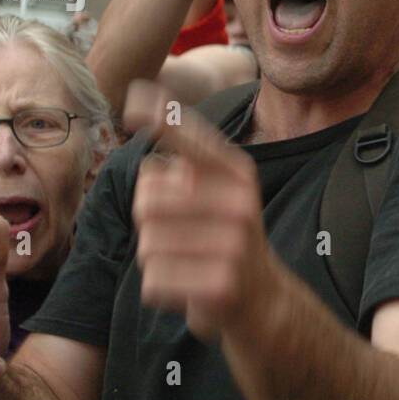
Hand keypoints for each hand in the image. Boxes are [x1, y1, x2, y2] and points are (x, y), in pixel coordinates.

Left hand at [124, 80, 271, 341]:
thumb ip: (184, 153)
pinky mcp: (221, 286)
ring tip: (184, 262)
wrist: (264, 300)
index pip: (190, 138)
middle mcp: (240, 204)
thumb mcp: (217, 190)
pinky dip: (159, 289)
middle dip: (147, 221)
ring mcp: (234, 246)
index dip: (160, 117)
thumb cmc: (224, 238)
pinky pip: (154, 281)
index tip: (134, 98)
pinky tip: (185, 287)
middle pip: (146, 200)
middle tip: (176, 234)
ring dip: (154, 258)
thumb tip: (140, 101)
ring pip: (147, 244)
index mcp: (237, 173)